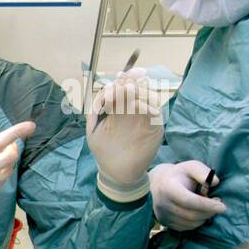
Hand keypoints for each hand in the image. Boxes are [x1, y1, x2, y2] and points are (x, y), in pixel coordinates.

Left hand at [87, 69, 163, 200]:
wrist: (116, 172)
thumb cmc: (103, 150)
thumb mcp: (93, 129)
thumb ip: (96, 110)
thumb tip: (105, 89)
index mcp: (119, 109)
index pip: (124, 89)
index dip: (124, 80)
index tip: (120, 76)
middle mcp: (133, 111)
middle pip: (137, 90)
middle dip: (132, 83)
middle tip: (126, 82)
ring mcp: (145, 119)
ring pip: (148, 98)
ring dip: (140, 93)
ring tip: (130, 91)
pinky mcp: (154, 129)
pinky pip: (155, 115)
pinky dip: (150, 108)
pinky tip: (142, 106)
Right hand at [149, 160, 225, 229]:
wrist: (158, 183)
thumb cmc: (179, 174)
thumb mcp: (191, 167)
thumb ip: (202, 172)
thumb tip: (215, 182)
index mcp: (168, 188)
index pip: (189, 201)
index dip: (207, 205)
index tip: (222, 207)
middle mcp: (162, 204)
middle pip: (191, 215)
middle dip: (209, 213)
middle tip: (218, 206)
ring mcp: (162, 215)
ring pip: (190, 224)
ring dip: (204, 218)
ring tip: (208, 207)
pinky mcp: (164, 223)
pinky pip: (186, 228)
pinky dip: (196, 222)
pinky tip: (199, 213)